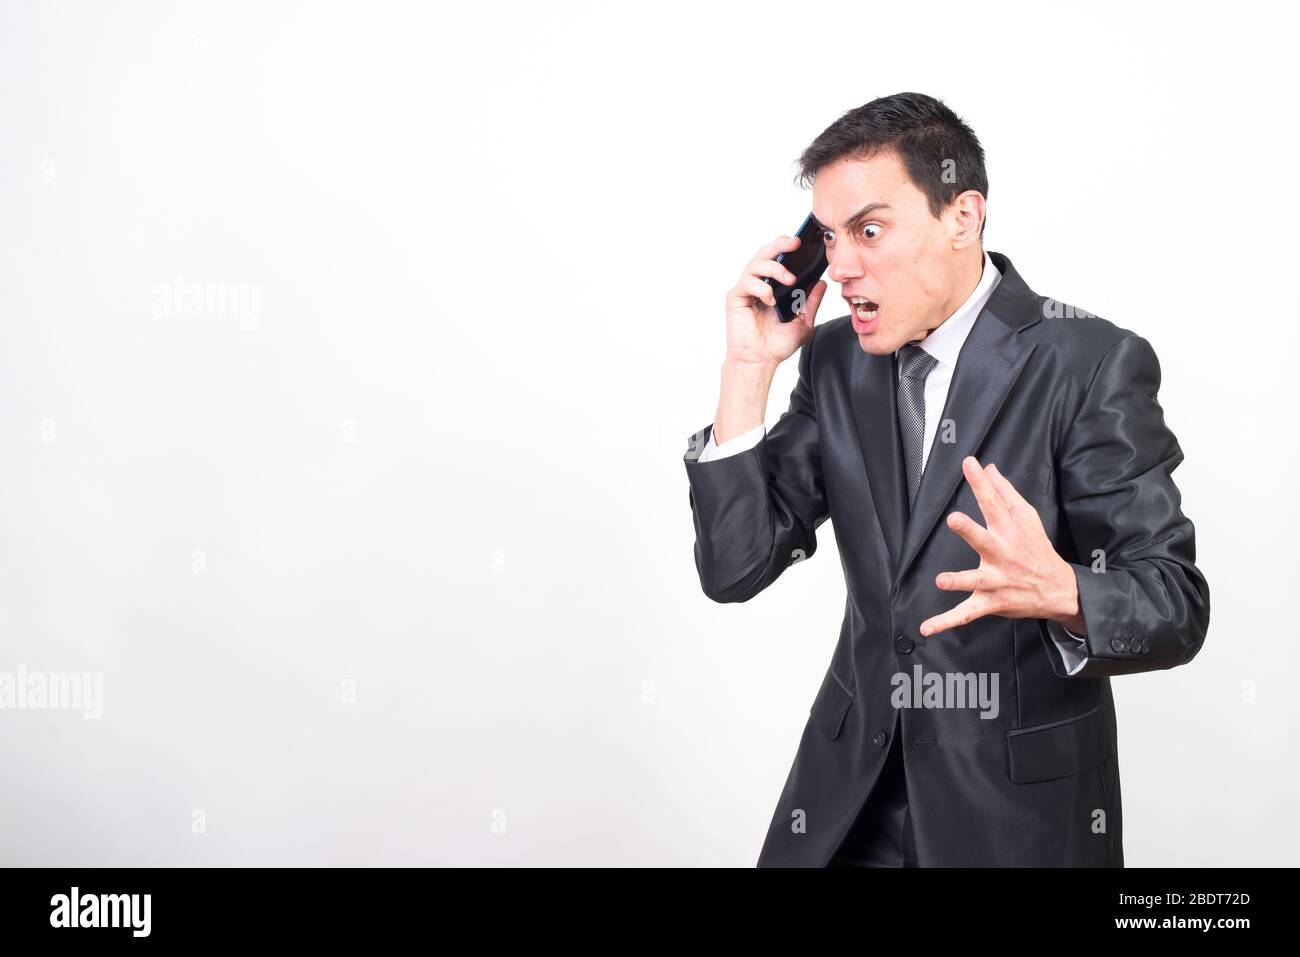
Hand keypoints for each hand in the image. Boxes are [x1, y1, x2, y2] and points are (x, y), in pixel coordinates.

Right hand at [723, 234, 827, 368]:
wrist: (760, 361)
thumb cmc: (776, 345)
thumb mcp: (803, 321)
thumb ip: (811, 302)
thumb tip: (821, 282)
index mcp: (773, 287)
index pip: (778, 259)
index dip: (787, 247)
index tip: (802, 243)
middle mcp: (758, 285)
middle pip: (764, 254)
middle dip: (780, 244)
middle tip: (794, 243)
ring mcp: (746, 290)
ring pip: (755, 263)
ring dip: (774, 267)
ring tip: (789, 279)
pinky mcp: (736, 298)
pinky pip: (747, 282)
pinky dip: (761, 286)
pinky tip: (770, 299)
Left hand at [919, 457, 1085, 636]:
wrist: (1058, 590)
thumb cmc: (1037, 550)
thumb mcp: (1027, 518)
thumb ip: (1005, 493)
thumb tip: (988, 467)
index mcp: (1008, 532)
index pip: (994, 503)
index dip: (981, 483)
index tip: (969, 464)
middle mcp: (1001, 555)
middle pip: (984, 540)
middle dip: (969, 531)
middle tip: (954, 520)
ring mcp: (996, 581)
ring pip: (975, 581)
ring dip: (959, 580)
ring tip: (943, 580)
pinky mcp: (991, 602)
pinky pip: (966, 615)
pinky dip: (946, 622)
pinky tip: (926, 627)